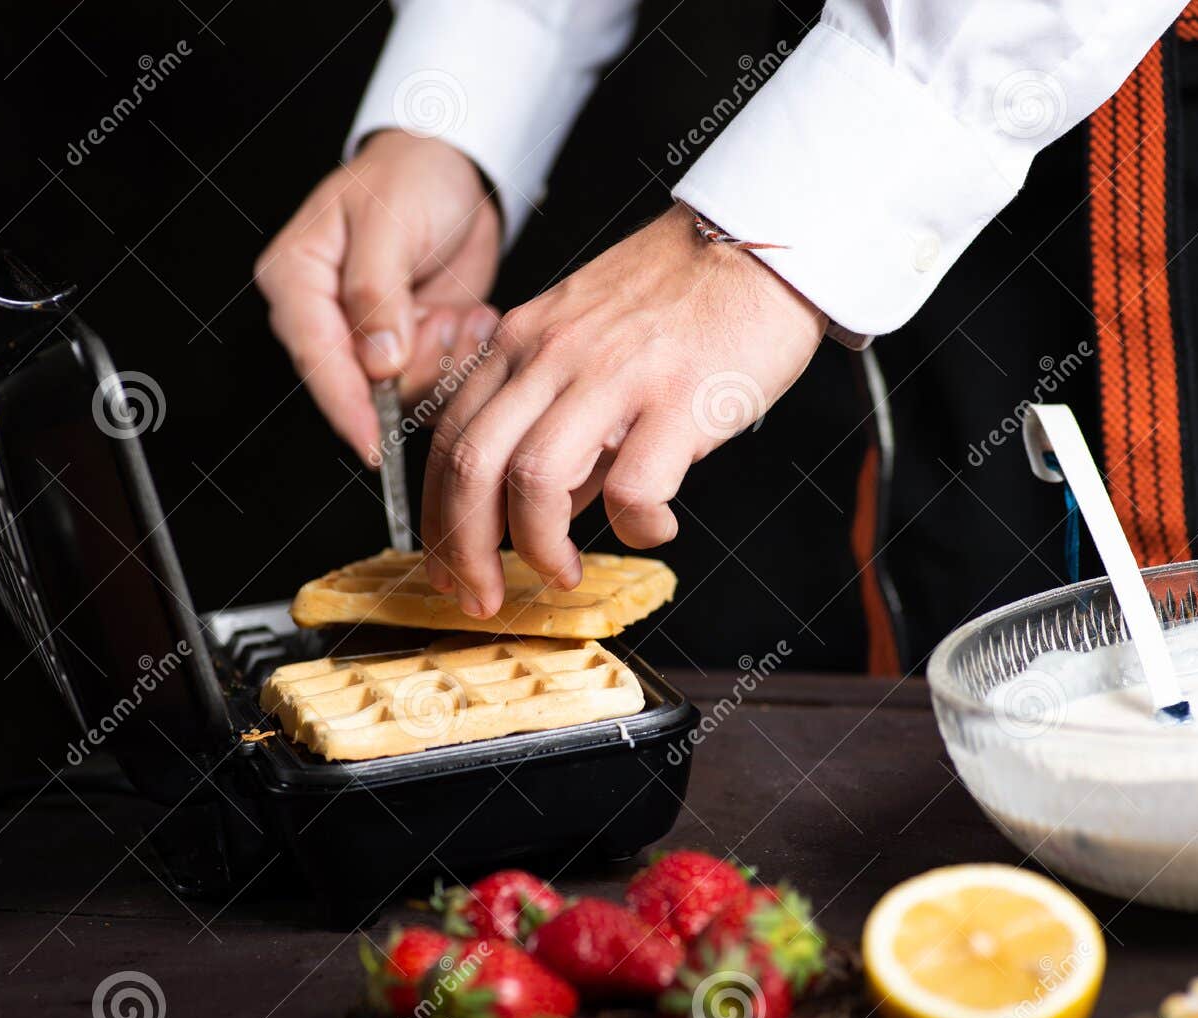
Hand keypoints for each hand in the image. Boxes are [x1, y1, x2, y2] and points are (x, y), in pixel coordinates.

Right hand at [255, 130, 501, 462]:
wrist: (454, 172)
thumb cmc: (410, 177)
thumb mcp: (390, 221)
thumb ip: (378, 292)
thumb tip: (377, 363)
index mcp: (296, 277)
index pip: (315, 356)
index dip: (346, 405)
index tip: (372, 444)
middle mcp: (322, 314)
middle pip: (357, 385)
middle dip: (413, 370)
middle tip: (446, 321)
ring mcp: (365, 336)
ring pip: (401, 392)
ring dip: (443, 359)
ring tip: (458, 311)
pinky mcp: (405, 348)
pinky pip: (433, 382)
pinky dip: (460, 358)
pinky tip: (469, 318)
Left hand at [421, 203, 826, 616]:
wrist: (759, 240)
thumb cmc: (680, 296)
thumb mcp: (587, 341)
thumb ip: (556, 422)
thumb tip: (547, 510)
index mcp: (520, 342)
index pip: (448, 440)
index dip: (438, 519)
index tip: (451, 567)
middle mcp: (552, 354)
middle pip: (472, 467)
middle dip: (466, 551)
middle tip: (484, 597)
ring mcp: (614, 375)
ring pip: (535, 481)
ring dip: (539, 548)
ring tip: (563, 573)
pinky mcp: (678, 399)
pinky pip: (633, 488)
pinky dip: (636, 528)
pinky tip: (654, 528)